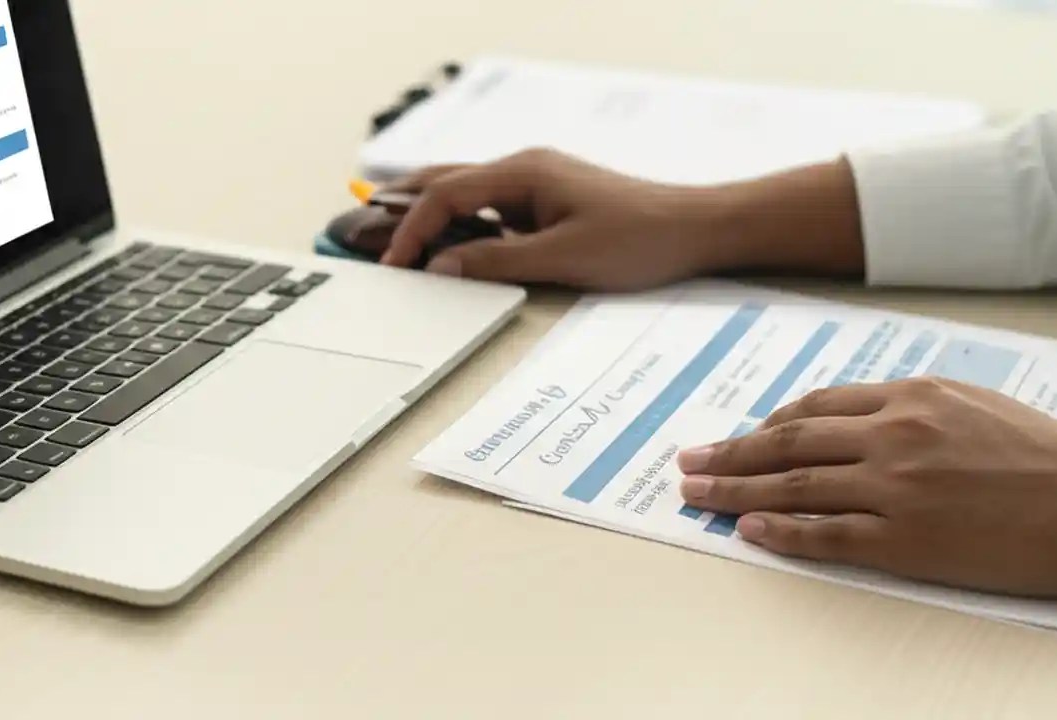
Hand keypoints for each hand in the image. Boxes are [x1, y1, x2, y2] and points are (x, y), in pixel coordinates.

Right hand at [379, 148, 865, 288]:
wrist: (694, 228)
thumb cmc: (638, 240)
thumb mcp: (562, 259)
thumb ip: (496, 262)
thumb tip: (440, 269)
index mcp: (522, 173)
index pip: (444, 196)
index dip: (410, 231)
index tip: (392, 265)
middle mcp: (523, 170)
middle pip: (443, 182)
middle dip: (400, 207)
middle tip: (361, 232)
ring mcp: (534, 184)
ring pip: (464, 193)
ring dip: (428, 216)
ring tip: (391, 241)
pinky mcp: (547, 202)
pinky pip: (489, 208)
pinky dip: (460, 226)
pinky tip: (448, 249)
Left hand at [677, 378, 1056, 597]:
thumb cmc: (1037, 455)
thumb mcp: (967, 404)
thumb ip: (902, 407)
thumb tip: (844, 419)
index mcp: (907, 397)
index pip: (814, 408)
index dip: (766, 425)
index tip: (738, 436)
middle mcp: (892, 437)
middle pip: (787, 444)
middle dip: (731, 453)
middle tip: (689, 460)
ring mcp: (895, 489)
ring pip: (793, 487)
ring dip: (735, 491)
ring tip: (696, 493)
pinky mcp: (906, 540)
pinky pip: (826, 536)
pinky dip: (781, 533)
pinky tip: (748, 530)